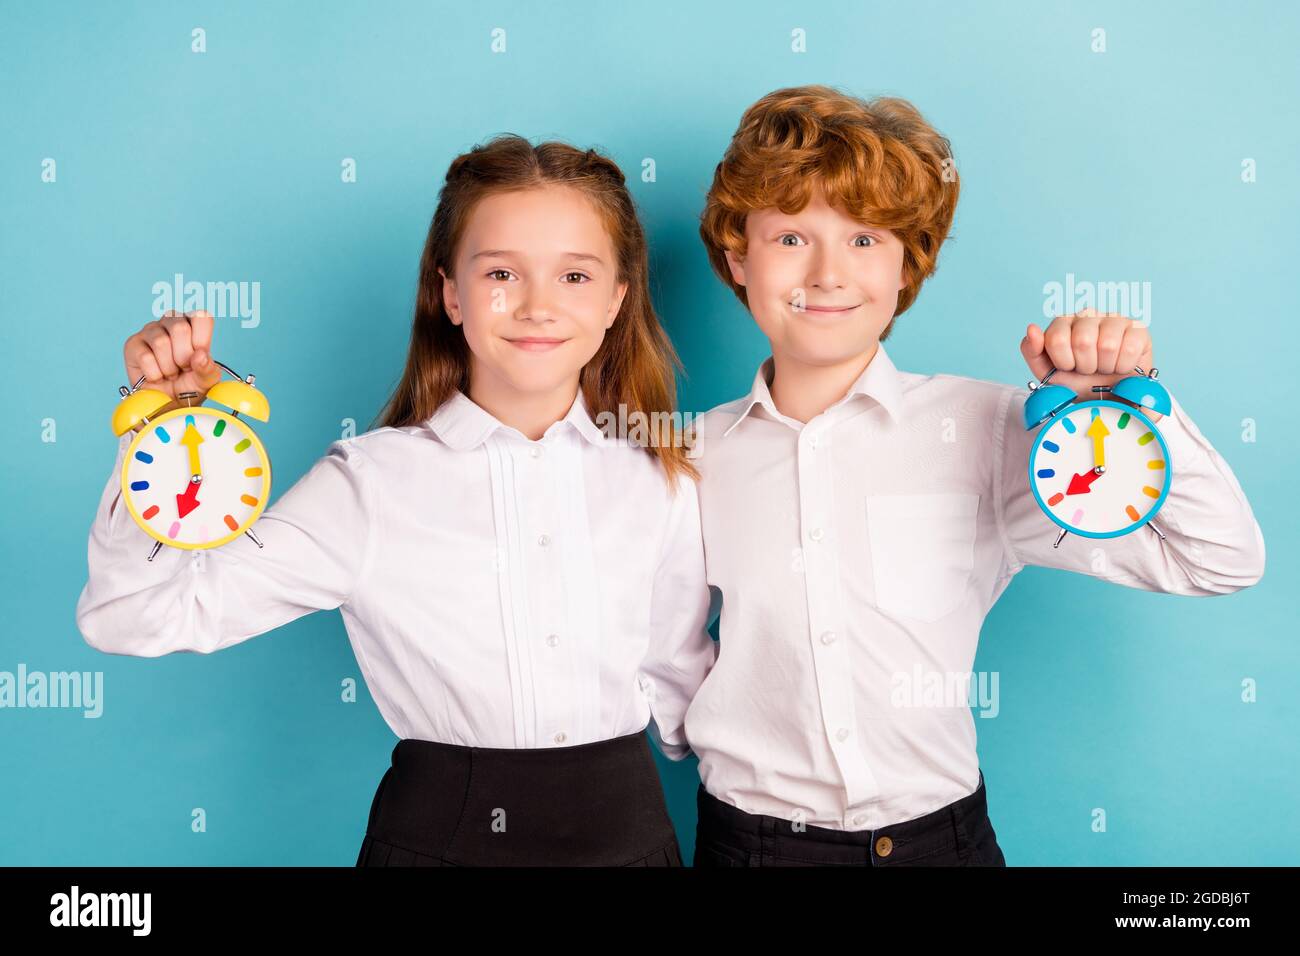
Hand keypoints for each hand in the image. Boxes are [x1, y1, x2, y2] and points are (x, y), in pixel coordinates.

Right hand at [124, 311, 222, 424]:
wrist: (168, 402)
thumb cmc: (189, 385)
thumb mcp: (207, 380)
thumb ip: (208, 368)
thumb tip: (200, 355)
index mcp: (192, 324)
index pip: (201, 317)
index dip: (201, 340)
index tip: (198, 357)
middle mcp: (170, 321)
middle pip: (180, 328)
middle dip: (184, 356)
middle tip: (183, 368)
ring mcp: (150, 331)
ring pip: (161, 342)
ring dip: (169, 367)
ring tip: (170, 373)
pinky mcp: (132, 344)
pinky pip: (145, 357)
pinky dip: (155, 374)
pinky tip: (156, 376)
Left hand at [1020, 308, 1161, 421]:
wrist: (1107, 397)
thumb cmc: (1076, 381)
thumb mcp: (1047, 372)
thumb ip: (1032, 351)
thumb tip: (1032, 328)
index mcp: (1063, 322)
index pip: (1056, 339)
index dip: (1064, 361)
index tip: (1069, 367)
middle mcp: (1088, 314)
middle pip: (1082, 340)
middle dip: (1085, 365)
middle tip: (1088, 370)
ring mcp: (1114, 318)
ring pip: (1107, 344)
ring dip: (1104, 366)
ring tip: (1104, 367)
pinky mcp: (1138, 329)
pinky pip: (1129, 348)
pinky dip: (1123, 365)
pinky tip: (1120, 365)